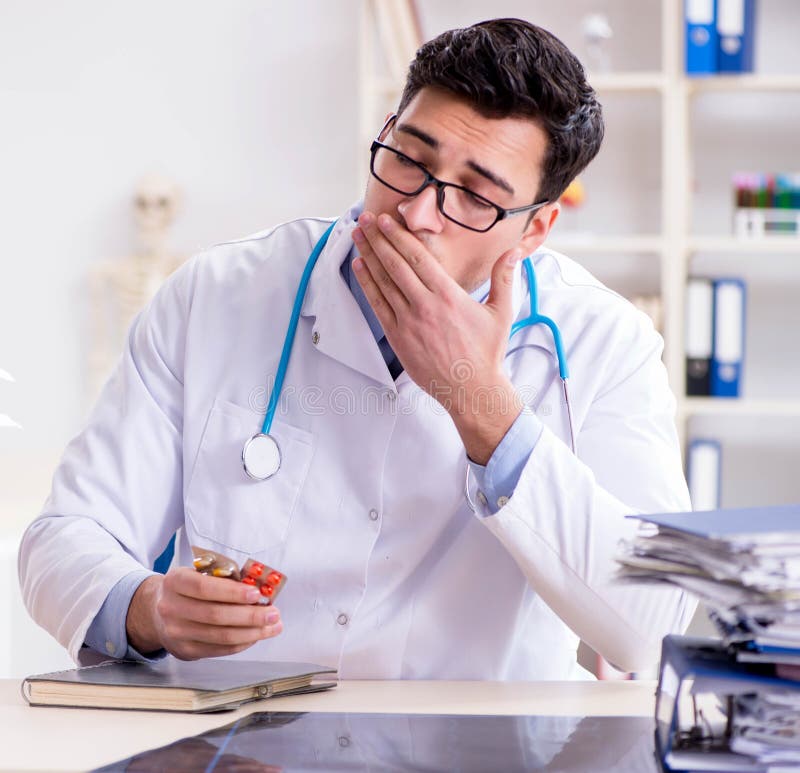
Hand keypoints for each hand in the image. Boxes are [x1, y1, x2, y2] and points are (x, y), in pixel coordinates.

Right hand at [126, 568, 282, 659]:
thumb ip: (222, 577)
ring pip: (220, 636)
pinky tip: (256, 636)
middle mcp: (171, 608)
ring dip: (252, 632)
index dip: (232, 592)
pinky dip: (241, 643)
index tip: (257, 594)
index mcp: (175, 582)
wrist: (155, 611)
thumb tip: (258, 588)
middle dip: (250, 616)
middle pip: (215, 615)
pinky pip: (219, 650)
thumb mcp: (196, 573)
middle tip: (273, 613)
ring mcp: (176, 633)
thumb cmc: (186, 589)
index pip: (205, 588)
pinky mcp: (185, 651)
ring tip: (272, 626)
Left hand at [351, 211, 523, 462]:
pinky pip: (378, 305)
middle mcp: (424, 305)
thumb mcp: (502, 313)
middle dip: (378, 238)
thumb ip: (504, 279)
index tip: (386, 219)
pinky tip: (360, 267)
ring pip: (383, 281)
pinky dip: (367, 284)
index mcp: (448, 295)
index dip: (399, 236)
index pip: (417, 258)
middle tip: (365, 218)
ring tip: (358, 235)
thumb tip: (514, 252)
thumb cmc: (486, 352)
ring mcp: (408, 322)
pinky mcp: (398, 337)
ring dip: (368, 256)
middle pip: (395, 264)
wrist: (470, 389)